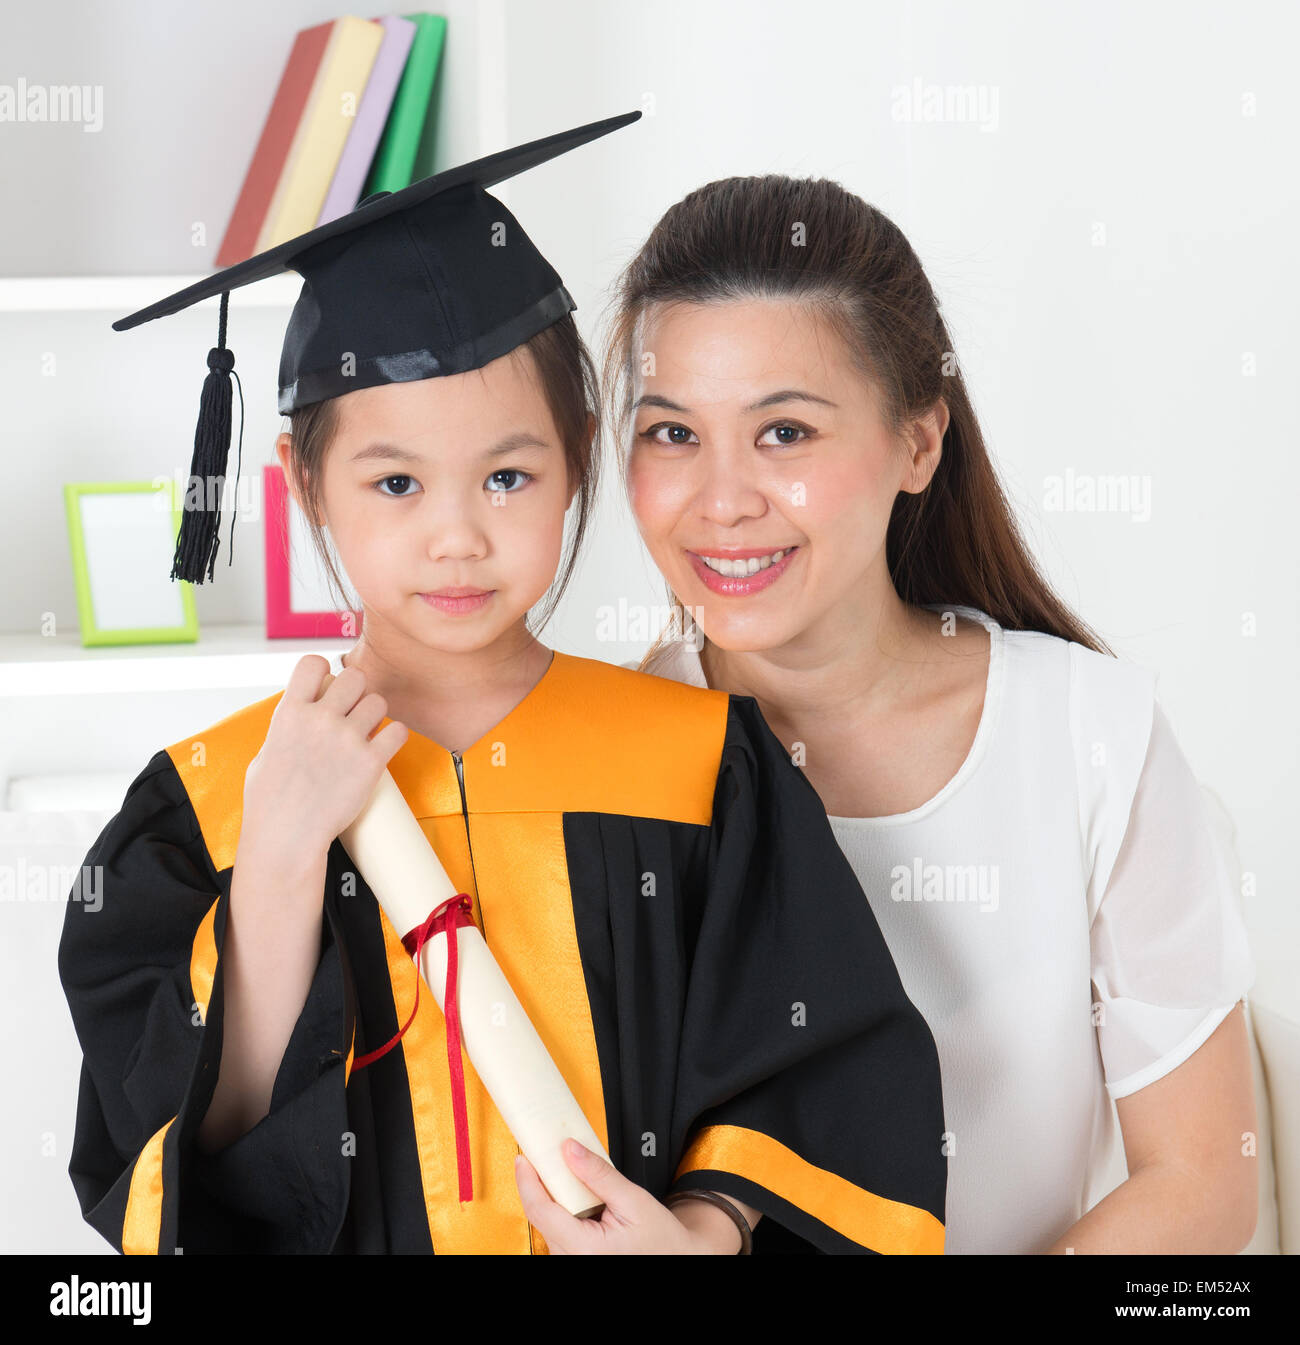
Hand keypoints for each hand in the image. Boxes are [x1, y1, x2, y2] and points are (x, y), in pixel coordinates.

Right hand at [241, 655, 408, 859]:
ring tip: (366, 734)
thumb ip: (288, 726)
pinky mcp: (371, 762)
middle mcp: (320, 720)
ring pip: (378, 701)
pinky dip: (394, 737)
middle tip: (351, 714)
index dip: (323, 672)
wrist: (286, 837)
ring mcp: (347, 739)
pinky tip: (383, 747)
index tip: (325, 688)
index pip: (312, 662)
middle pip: (355, 676)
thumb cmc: (270, 801)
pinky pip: (398, 731)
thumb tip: (301, 712)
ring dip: (375, 715)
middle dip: (355, 692)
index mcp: (289, 713)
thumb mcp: (266, 751)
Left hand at [514, 1139, 722, 1253]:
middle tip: (546, 1153)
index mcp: (583, 1249)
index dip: (528, 1182)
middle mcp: (571, 1260)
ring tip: (568, 1172)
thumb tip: (569, 1149)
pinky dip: (562, 1209)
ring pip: (549, 1223)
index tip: (523, 1158)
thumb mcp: (633, 1200)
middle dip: (542, 1182)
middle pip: (542, 1215)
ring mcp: (570, 1262)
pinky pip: (558, 1231)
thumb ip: (598, 1175)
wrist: (675, 1260)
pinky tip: (575, 1194)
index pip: (541, 1211)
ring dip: (554, 1196)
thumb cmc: (659, 1239)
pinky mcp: (573, 1260)